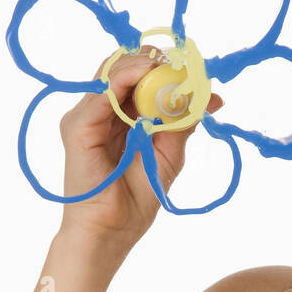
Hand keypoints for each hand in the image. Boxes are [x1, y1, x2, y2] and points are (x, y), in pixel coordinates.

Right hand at [57, 47, 224, 247]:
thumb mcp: (170, 153)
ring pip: (112, 70)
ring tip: (169, 69)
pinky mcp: (78, 126)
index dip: (167, 69)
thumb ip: (184, 122)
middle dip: (156, 62)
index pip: (140, 76)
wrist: (113, 229)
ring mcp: (87, 115)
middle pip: (124, 67)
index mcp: (121, 115)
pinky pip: (102, 91)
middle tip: (185, 67)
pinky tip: (147, 75)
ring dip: (144, 64)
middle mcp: (101, 110)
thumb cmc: (137, 198)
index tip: (197, 75)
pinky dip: (126, 77)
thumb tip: (214, 98)